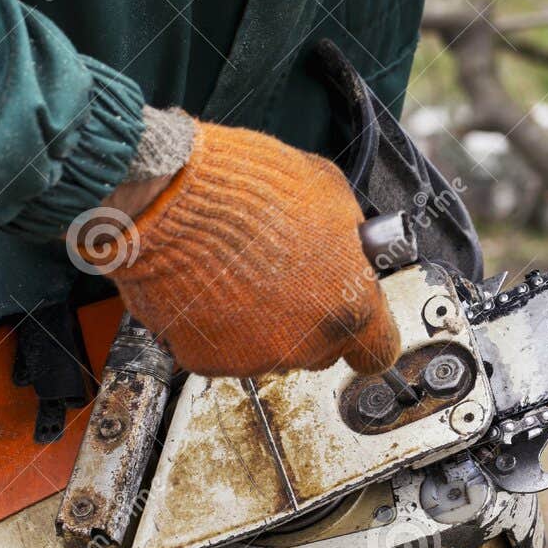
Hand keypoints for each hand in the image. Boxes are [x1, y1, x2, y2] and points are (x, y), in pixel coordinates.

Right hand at [77, 121, 401, 377]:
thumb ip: (349, 238)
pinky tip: (211, 286)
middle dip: (310, 319)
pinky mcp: (207, 360)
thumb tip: (352, 247)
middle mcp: (308, 343)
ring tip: (239, 273)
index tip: (355, 319)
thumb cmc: (245, 186)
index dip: (366, 333)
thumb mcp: (329, 193)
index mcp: (350, 305)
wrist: (168, 195)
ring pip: (272, 350)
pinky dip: (217, 326)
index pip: (378, 352)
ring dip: (262, 322)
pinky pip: (223, 349)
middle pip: (322, 349)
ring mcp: (257, 357)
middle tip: (285, 276)